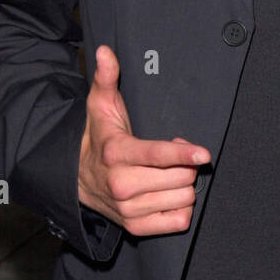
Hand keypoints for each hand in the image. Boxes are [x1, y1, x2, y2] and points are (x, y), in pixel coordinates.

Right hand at [77, 45, 210, 235]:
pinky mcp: (135, 227)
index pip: (156, 155)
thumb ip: (107, 78)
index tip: (204, 154)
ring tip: (171, 174)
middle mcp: (122, 184)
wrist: (76, 179)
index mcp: (116, 153)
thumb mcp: (100, 105)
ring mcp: (128, 209)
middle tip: (178, 156)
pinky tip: (170, 194)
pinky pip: (178, 222)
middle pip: (180, 177)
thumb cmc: (98, 138)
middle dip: (186, 164)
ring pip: (183, 198)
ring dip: (184, 186)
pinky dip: (181, 209)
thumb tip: (106, 51)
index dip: (184, 154)